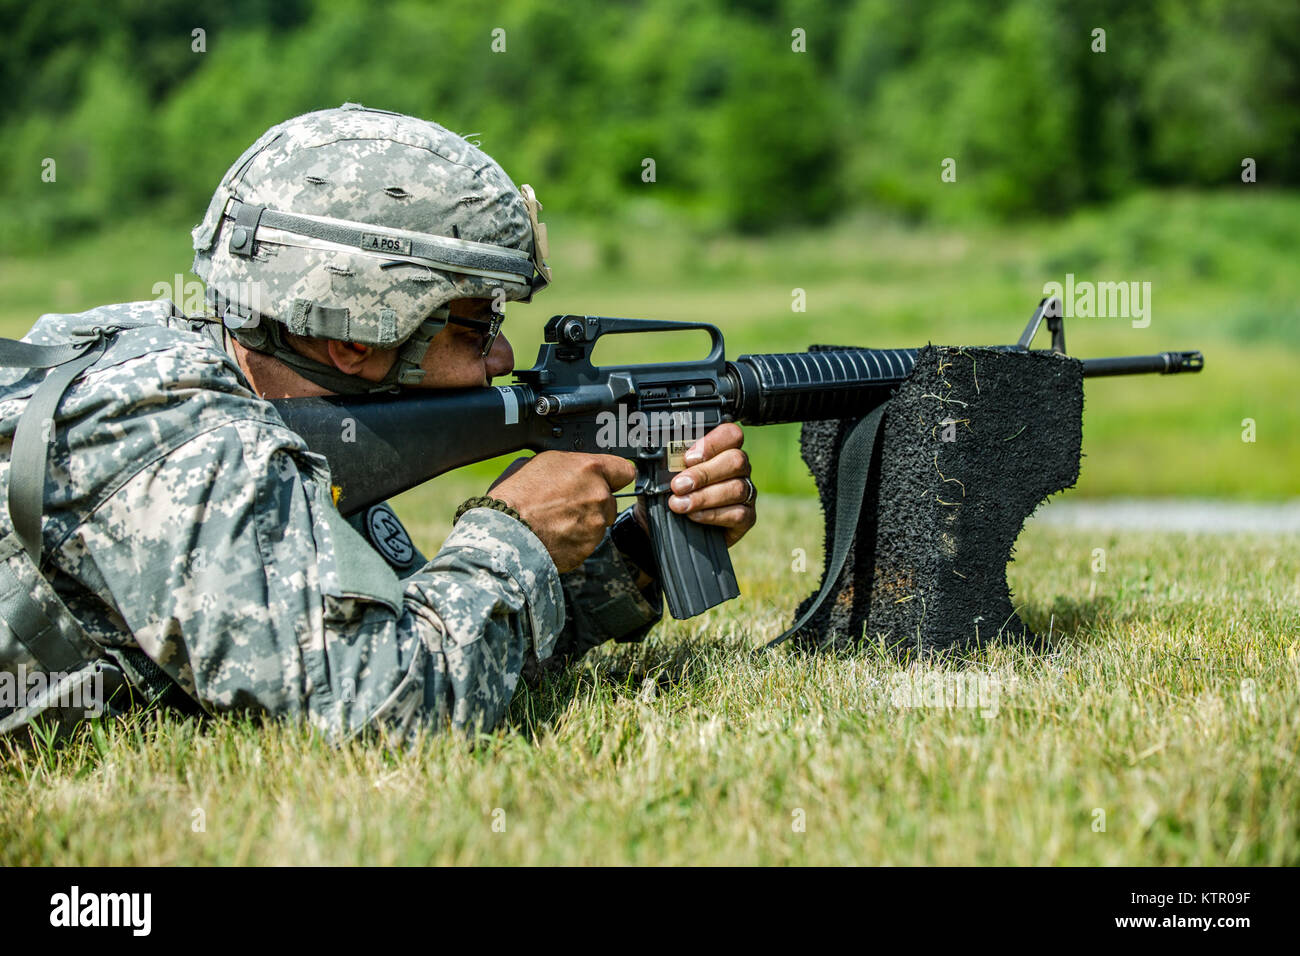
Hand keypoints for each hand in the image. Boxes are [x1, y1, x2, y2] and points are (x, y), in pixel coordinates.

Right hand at [490, 451, 635, 572]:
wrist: (504, 533)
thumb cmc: (514, 497)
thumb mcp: (538, 463)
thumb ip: (566, 466)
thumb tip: (568, 470)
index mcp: (590, 469)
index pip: (624, 470)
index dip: (613, 476)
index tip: (607, 480)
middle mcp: (599, 496)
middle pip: (609, 498)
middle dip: (593, 501)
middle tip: (566, 504)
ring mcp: (596, 524)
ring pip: (599, 522)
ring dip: (584, 522)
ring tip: (554, 521)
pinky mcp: (588, 548)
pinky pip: (587, 542)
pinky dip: (575, 541)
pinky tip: (553, 536)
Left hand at [634, 422, 756, 547]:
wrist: (667, 525)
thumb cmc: (670, 493)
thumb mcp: (663, 474)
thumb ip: (666, 463)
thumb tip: (655, 461)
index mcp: (722, 449)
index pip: (730, 434)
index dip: (712, 443)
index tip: (687, 458)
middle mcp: (738, 468)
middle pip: (736, 460)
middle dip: (704, 473)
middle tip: (678, 485)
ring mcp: (746, 492)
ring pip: (737, 488)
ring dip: (704, 497)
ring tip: (679, 504)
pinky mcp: (747, 517)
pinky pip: (739, 513)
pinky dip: (713, 514)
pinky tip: (694, 515)